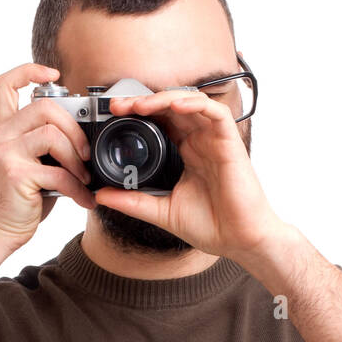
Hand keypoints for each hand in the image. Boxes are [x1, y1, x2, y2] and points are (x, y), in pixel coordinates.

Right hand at [0, 62, 95, 251]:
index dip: (29, 70)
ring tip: (84, 177)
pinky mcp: (16, 175)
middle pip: (44, 106)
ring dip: (76, 157)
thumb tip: (82, 137)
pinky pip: (58, 172)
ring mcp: (6, 154)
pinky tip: (82, 199)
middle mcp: (0, 136)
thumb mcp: (28, 165)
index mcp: (2, 130)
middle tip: (85, 153)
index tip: (53, 74)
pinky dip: (77, 188)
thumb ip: (45, 145)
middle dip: (74, 128)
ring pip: (52, 134)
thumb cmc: (16, 201)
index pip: (5, 84)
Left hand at [93, 89, 291, 264]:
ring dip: (166, 99)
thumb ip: (133, 202)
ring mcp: (216, 141)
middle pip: (172, 107)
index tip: (115, 115)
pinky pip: (216, 113)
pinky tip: (177, 106)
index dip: (139, 113)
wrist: (239, 242)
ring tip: (141, 105)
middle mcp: (201, 142)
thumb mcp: (162, 212)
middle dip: (145, 102)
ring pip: (192, 103)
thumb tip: (102, 196)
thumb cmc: (212, 226)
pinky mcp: (231, 144)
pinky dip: (197, 104)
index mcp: (187, 153)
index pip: (161, 121)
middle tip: (119, 105)